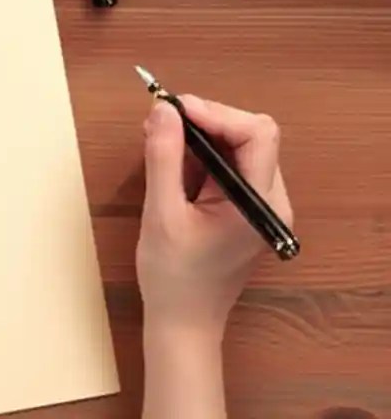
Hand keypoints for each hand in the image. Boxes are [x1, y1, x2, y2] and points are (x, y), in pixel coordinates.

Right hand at [138, 95, 293, 333]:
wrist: (183, 321)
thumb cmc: (173, 276)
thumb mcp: (161, 214)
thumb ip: (163, 158)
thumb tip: (162, 110)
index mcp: (260, 204)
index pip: (257, 135)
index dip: (217, 113)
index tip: (174, 108)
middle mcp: (271, 200)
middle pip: (251, 135)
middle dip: (206, 119)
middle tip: (159, 119)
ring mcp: (260, 204)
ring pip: (238, 146)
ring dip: (200, 135)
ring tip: (157, 136)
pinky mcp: (244, 206)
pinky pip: (228, 165)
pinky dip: (200, 154)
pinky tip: (170, 157)